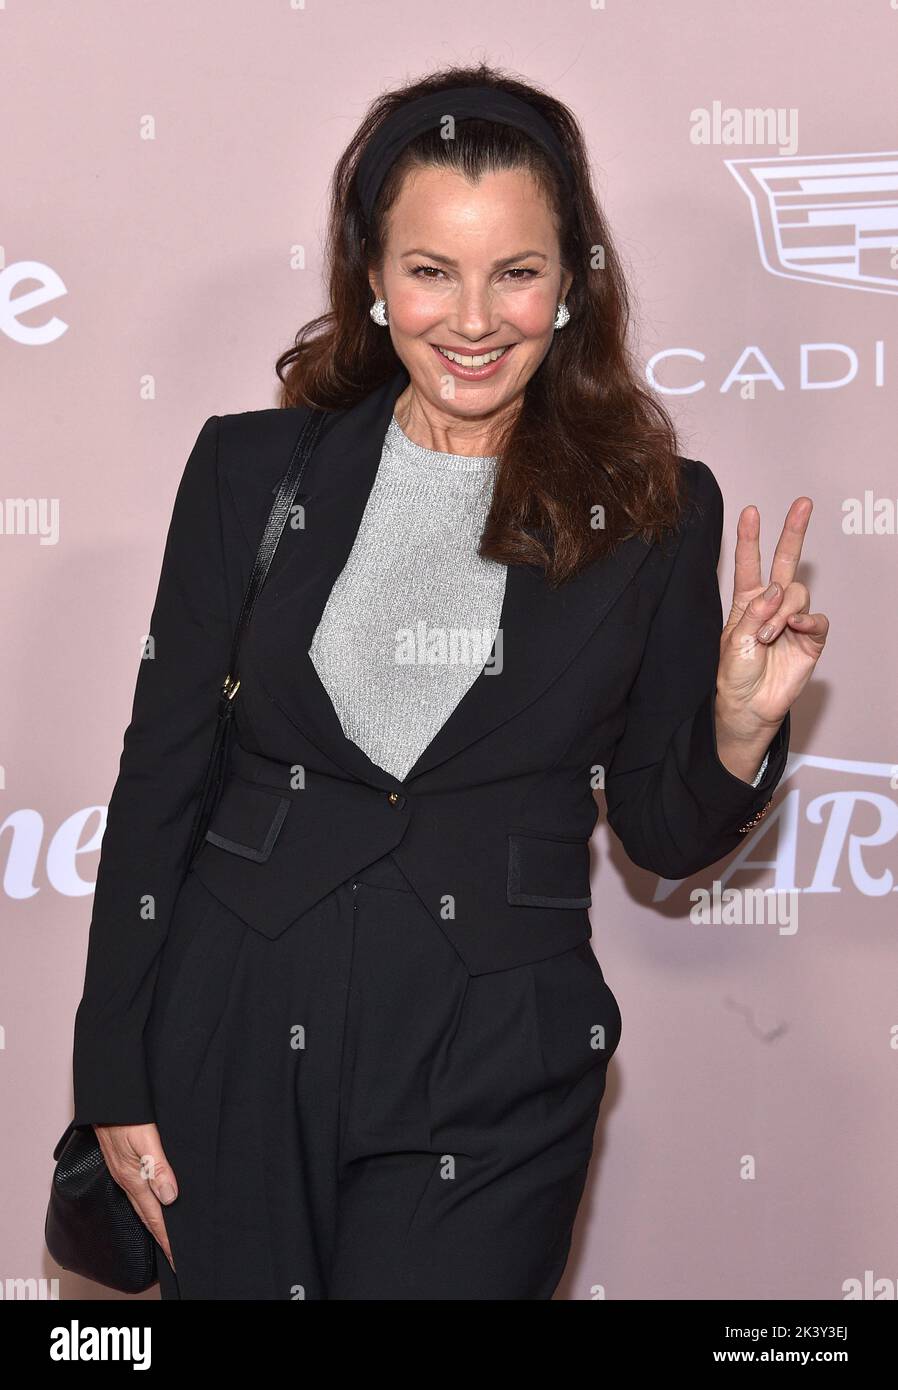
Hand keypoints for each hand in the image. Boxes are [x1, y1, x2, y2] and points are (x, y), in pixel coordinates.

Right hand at [93, 1122, 177, 1272]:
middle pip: (148, 1216)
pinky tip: (156, 1203)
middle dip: (162, 1237)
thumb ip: (157, 1167)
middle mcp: (128, 1180)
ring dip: (156, 1222)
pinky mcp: (124, 1164)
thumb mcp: (145, 1139)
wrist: (106, 1099)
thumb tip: (169, 1197)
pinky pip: (139, 1192)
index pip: (155, 1216)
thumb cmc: (124, 1116)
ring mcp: (124, 1173)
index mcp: (134, 1178)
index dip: (167, 1238)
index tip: (178, 1257)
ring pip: (143, 1205)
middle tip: (176, 1255)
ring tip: (168, 1238)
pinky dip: (149, 1204)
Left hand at [716, 496, 828, 747]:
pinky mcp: (810, 639)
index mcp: (747, 602)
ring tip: (768, 635)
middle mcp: (771, 605)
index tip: (750, 511)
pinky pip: (815, 619)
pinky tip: (793, 629)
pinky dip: (805, 621)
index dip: (750, 538)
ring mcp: (792, 620)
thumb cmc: (734, 675)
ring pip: (798, 593)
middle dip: (794, 532)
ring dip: (782, 611)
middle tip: (803, 504)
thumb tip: (778, 590)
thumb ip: (755, 613)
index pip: (749, 564)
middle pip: (787, 561)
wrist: (748, 707)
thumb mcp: (735, 640)